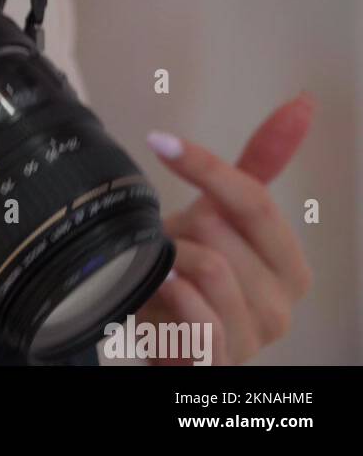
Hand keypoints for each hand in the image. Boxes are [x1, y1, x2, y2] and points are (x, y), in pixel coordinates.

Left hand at [137, 93, 314, 364]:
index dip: (207, 168)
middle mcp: (281, 305)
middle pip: (221, 231)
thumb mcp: (220, 220)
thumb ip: (255, 169)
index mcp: (290, 267)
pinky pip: (196, 312)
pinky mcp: (219, 358)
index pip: (255, 202)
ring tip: (161, 270)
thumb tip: (302, 104)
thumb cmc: (194, 281)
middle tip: (166, 246)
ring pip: (207, 267)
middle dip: (180, 229)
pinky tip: (159, 288)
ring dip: (169, 260)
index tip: (162, 141)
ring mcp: (252, 337)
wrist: (164, 341)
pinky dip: (170, 293)